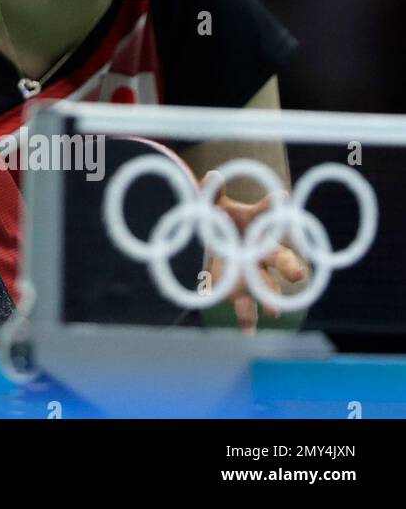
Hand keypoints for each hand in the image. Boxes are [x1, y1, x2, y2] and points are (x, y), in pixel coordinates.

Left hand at [201, 170, 307, 332]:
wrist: (214, 245)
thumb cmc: (222, 222)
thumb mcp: (214, 206)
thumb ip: (212, 193)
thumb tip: (211, 176)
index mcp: (258, 227)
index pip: (270, 213)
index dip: (275, 205)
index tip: (282, 196)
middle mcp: (263, 252)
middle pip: (281, 258)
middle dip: (290, 266)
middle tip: (298, 274)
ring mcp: (254, 274)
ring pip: (268, 288)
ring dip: (272, 299)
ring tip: (274, 311)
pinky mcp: (239, 291)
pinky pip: (246, 308)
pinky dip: (247, 320)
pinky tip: (247, 332)